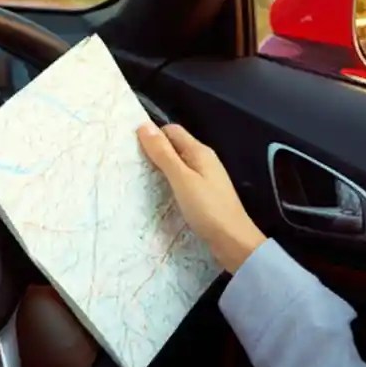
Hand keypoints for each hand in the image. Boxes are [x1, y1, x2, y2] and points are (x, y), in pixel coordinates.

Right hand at [137, 123, 265, 273]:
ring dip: (161, 169)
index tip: (131, 147)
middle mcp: (204, 160)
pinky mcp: (205, 195)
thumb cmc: (207, 208)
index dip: (152, 135)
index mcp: (200, 151)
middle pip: (175, 146)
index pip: (172, 131)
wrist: (234, 241)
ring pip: (178, 165)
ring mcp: (206, 178)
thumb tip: (144, 125)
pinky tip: (160, 194)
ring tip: (140, 179)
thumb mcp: (182, 179)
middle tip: (131, 165)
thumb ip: (164, 153)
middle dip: (155, 152)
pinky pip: (183, 180)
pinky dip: (170, 182)